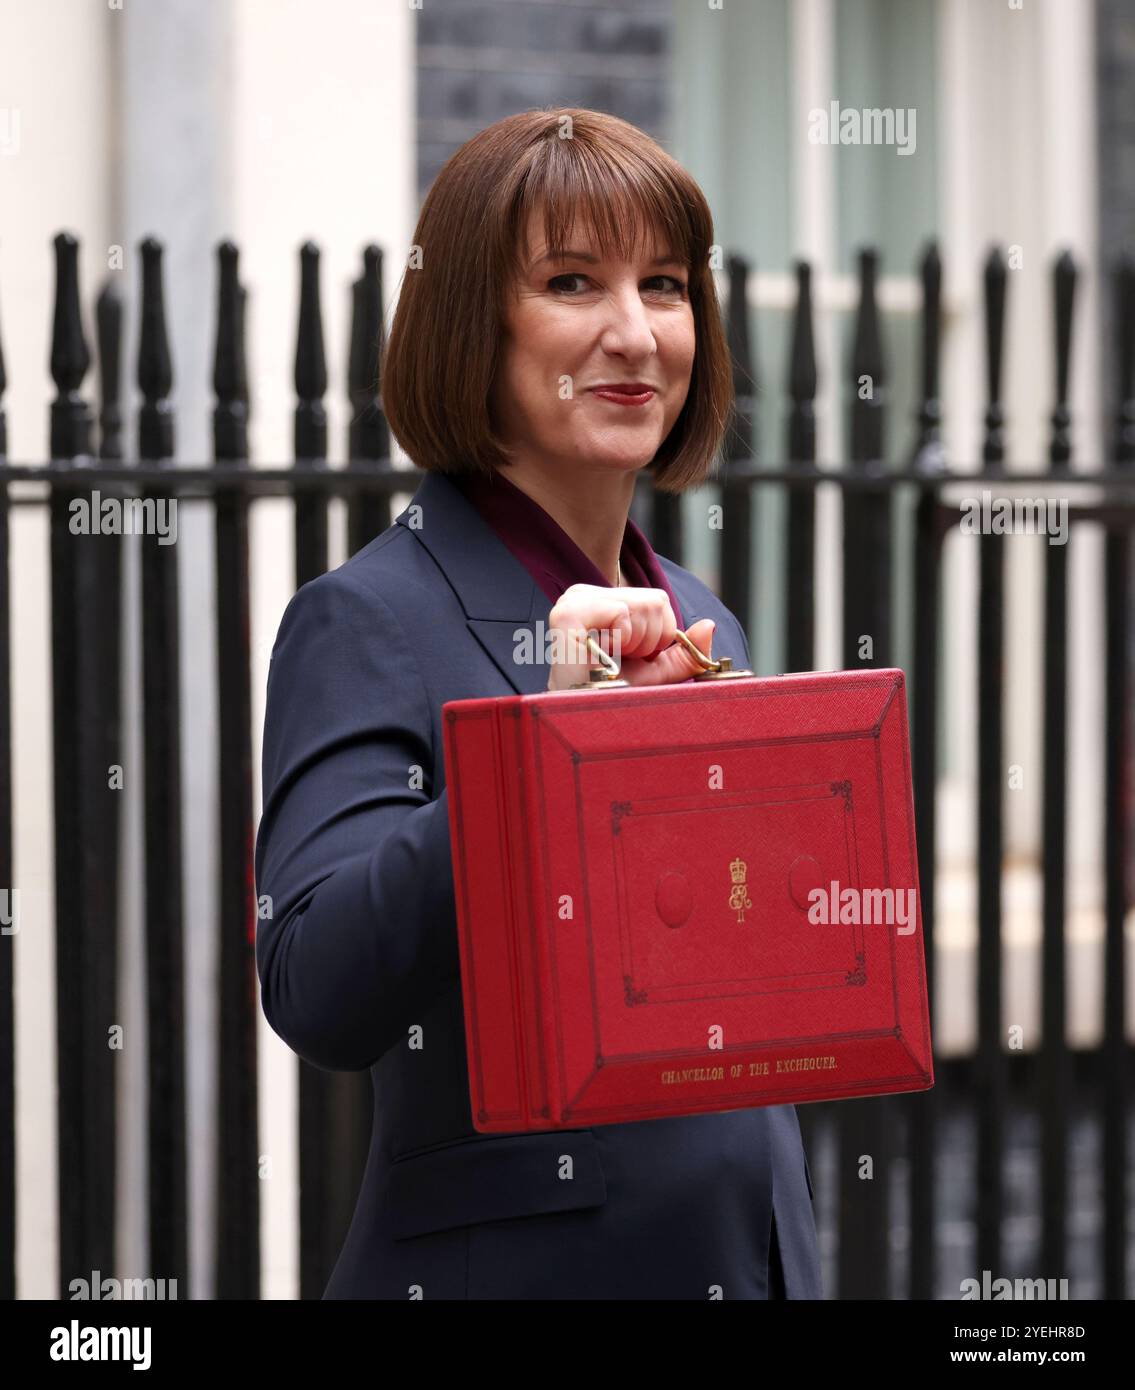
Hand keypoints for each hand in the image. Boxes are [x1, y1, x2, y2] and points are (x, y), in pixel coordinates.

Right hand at [545, 582, 716, 691]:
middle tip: (619, 662)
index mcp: (602, 601)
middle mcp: (585, 594)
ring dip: (635, 644)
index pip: (658, 600)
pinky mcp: (567, 615)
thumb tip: (709, 626)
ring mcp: (573, 601)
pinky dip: (621, 641)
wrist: (582, 721)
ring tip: (608, 661)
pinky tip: (599, 657)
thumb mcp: (656, 673)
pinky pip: (621, 614)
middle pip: (655, 601)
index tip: (630, 659)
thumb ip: (684, 652)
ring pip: (644, 605)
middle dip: (648, 641)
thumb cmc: (612, 696)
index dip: (656, 637)